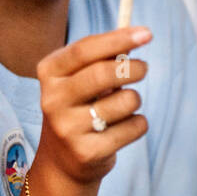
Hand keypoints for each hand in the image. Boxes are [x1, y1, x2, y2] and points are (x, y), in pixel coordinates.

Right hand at [36, 26, 151, 183]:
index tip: (146, 33)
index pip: (84, 49)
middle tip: (143, 68)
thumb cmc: (80, 106)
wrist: (64, 161)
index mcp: (50, 72)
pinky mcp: (87, 153)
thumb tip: (138, 35)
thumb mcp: (81, 78)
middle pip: (103, 74)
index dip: (118, 39)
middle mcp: (52, 99)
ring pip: (125, 101)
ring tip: (124, 106)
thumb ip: (104, 57)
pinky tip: (122, 129)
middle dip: (133, 68)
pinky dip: (138, 124)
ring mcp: (67, 128)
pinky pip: (133, 127)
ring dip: (135, 99)